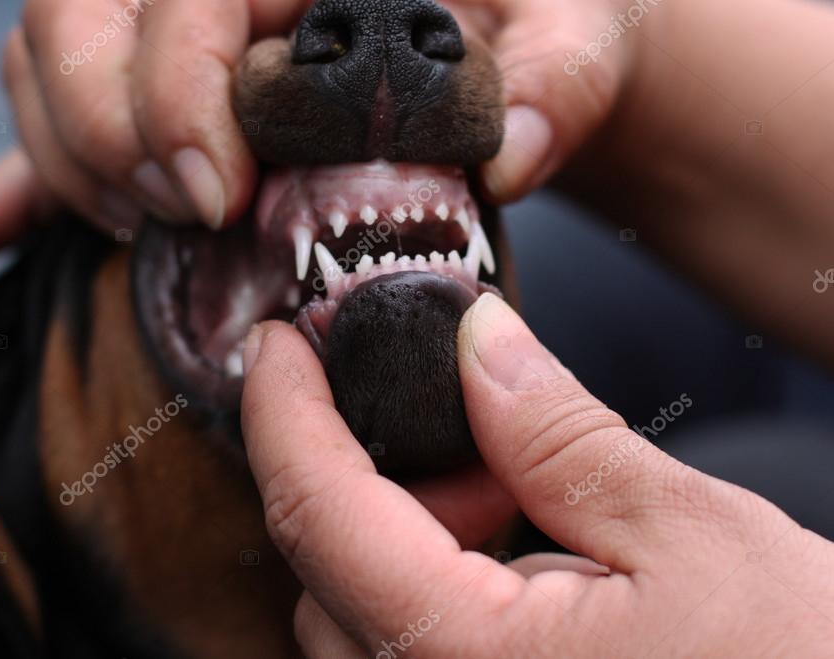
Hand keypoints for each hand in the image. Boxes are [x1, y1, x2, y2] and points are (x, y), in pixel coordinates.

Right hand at [0, 0, 648, 260]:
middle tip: (183, 214)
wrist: (518, 38)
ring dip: (66, 157)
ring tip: (142, 228)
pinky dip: (12, 187)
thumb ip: (557, 82)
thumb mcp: (576, 39)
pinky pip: (57, 132)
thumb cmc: (539, 25)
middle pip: (83, 15)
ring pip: (46, 62)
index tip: (215, 196)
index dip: (180, 89)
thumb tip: (506, 153)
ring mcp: (184, 46)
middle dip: (106, 128)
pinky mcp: (173, 107)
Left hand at [240, 295, 833, 656]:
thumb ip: (560, 437)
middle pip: (325, 570)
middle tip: (455, 428)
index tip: (277, 343)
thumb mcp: (692, 535)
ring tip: (506, 503)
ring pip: (356, 621)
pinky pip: (405, 656)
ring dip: (401, 538)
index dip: (284, 411)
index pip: (320, 512)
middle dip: (368, 477)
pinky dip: (429, 589)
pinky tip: (513, 562)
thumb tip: (476, 341)